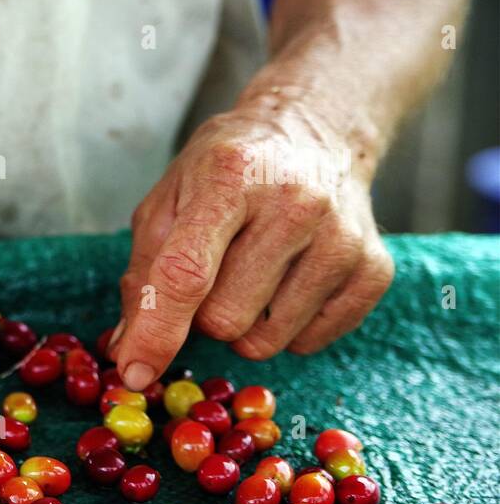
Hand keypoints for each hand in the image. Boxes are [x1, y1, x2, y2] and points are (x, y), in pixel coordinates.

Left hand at [109, 108, 394, 388]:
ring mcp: (341, 238)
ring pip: (265, 340)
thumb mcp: (168, 201)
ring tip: (251, 273)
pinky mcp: (373, 270)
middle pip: (224, 319)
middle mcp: (295, 204)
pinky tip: (288, 280)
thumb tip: (129, 354)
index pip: (187, 272)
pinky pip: (307, 344)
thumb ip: (142, 277)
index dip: (158, 330)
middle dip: (202, 314)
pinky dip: (285, 328)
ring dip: (244, 324)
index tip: (136, 372)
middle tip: (213, 274)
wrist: (312, 131)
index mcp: (229, 178)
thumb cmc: (226, 172)